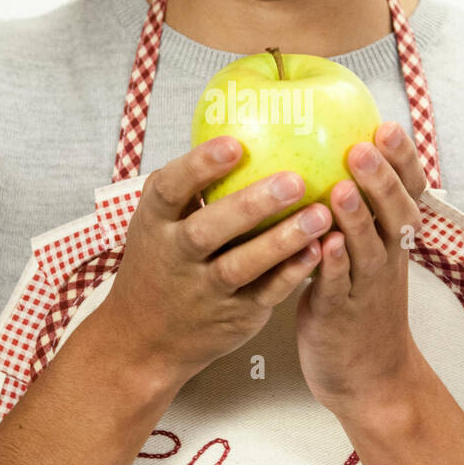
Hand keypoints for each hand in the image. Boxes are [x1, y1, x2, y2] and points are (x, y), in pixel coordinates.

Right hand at [88, 136, 332, 403]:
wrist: (144, 339)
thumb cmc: (161, 262)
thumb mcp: (158, 222)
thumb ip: (191, 185)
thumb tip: (241, 125)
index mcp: (154, 222)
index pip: (170, 188)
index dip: (199, 166)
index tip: (235, 143)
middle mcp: (176, 256)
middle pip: (208, 230)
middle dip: (251, 205)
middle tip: (295, 180)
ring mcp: (204, 290)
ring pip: (242, 266)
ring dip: (282, 241)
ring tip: (320, 215)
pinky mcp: (234, 315)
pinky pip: (267, 293)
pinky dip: (292, 273)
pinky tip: (320, 250)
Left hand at [295, 122, 427, 410]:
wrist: (370, 378)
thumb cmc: (359, 306)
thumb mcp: (365, 256)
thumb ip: (355, 215)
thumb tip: (326, 159)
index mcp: (393, 241)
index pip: (408, 194)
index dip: (402, 162)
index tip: (388, 126)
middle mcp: (386, 260)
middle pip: (394, 214)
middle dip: (382, 180)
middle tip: (365, 147)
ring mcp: (366, 289)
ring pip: (367, 248)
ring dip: (357, 218)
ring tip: (344, 187)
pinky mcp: (340, 315)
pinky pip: (337, 286)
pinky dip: (331, 266)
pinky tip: (323, 245)